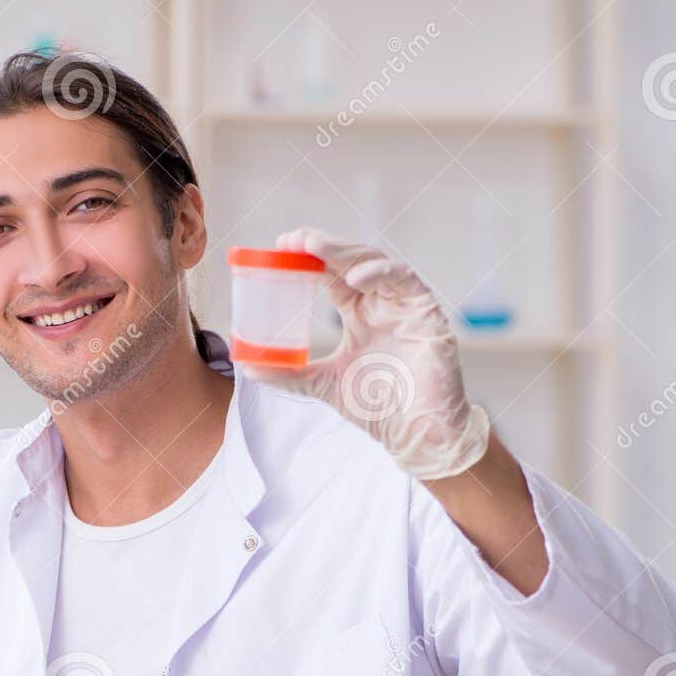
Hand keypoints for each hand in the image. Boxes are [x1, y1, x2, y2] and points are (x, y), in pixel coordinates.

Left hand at [239, 228, 491, 479]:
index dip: (309, 256)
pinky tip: (353, 278)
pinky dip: (380, 274)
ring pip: (376, 263)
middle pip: (352, 261)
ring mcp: (405, 306)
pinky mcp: (428, 314)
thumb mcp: (323, 385)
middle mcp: (382, 304)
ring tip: (314, 248)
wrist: (416, 436)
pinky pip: (406, 281)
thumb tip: (247, 366)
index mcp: (360, 315)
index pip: (332, 274)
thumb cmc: (378, 408)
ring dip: (345, 253)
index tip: (281, 245)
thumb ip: (289, 374)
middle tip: (293, 240)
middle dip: (323, 246)